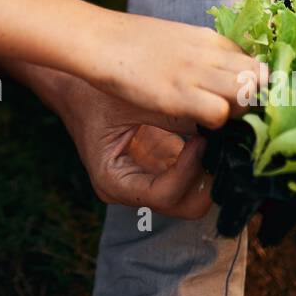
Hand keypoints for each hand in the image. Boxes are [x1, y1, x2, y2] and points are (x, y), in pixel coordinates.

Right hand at [58, 84, 213, 211]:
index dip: (189, 170)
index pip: (164, 195)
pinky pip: (190, 179)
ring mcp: (146, 185)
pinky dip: (204, 163)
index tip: (202, 139)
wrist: (75, 89)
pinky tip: (212, 137)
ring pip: (192, 197)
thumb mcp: (132, 101)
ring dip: (209, 172)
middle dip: (206, 178)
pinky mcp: (158, 172)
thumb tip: (220, 120)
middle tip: (219, 143)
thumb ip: (173, 114)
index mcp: (113, 182)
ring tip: (218, 139)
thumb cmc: (94, 93)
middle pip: (184, 206)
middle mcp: (131, 192)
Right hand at [95, 10, 266, 130]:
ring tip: (220, 127)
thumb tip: (219, 80)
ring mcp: (195, 72)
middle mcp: (209, 53)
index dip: (255, 86)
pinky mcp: (177, 93)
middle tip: (240, 121)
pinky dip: (214, 125)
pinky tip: (198, 130)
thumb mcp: (174, 40)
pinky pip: (218, 113)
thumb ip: (200, 55)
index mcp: (208, 40)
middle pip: (260, 76)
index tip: (246, 104)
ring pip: (247, 93)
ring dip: (239, 113)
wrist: (96, 38)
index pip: (254, 62)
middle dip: (257, 101)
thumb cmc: (127, 43)